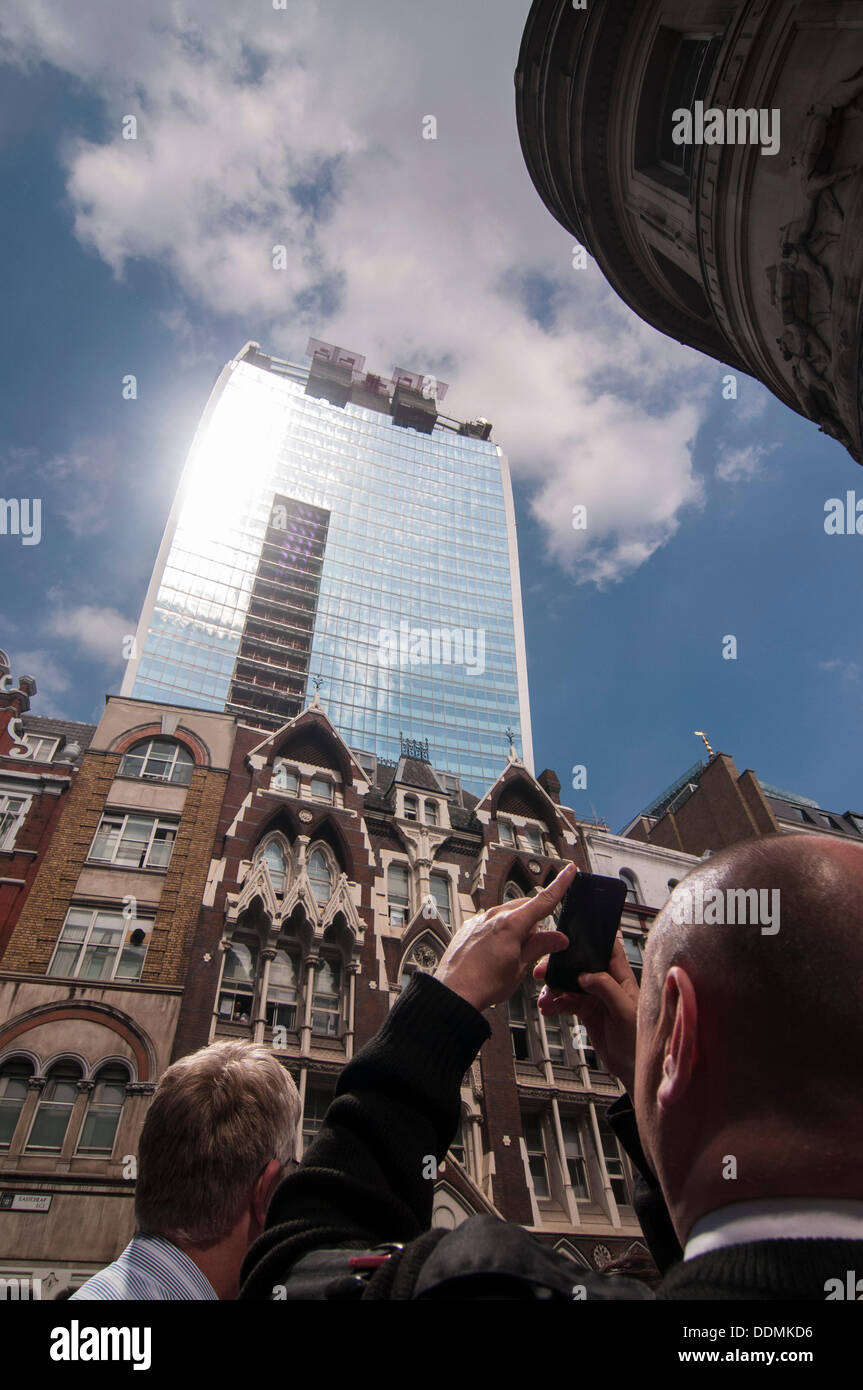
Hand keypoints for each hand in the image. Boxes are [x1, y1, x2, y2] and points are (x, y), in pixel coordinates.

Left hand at [435, 863, 573, 1012]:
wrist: (454, 993)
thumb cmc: (483, 984)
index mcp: (511, 924)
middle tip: (532, 948)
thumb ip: (540, 947)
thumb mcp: (520, 968)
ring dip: (516, 929)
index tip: (569, 870)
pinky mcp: (469, 927)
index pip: (544, 899)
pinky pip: (492, 922)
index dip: (560, 884)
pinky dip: (500, 932)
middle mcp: (494, 916)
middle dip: (534, 923)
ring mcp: (479, 920)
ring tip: (509, 957)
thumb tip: (559, 938)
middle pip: (526, 908)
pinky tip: (494, 954)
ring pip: (508, 915)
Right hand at [534, 932, 638, 1093]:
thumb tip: (585, 974)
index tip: (568, 939)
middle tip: (543, 973)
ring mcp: (596, 997)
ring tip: (545, 1000)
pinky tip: (549, 1009)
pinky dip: (555, 1004)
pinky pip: (566, 1002)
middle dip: (560, 967)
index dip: (590, 940)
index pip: (607, 949)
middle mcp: (608, 984)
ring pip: (569, 984)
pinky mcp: (587, 1011)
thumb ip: (607, 990)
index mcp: (622, 977)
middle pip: (580, 965)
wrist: (632, 1069)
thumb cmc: (639, 1041)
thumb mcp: (625, 1012)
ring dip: (554, 989)